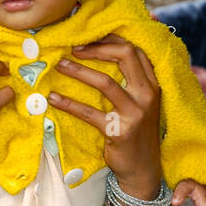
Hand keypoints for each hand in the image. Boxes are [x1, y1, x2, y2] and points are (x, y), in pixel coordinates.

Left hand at [47, 34, 161, 198]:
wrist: (143, 169)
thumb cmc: (137, 133)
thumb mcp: (141, 104)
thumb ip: (131, 81)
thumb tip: (105, 53)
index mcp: (152, 85)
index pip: (134, 50)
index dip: (111, 39)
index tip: (89, 37)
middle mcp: (147, 95)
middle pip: (124, 56)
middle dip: (96, 48)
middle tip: (73, 48)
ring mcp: (135, 113)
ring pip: (105, 83)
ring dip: (79, 71)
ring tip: (60, 66)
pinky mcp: (119, 131)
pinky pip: (89, 113)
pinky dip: (68, 104)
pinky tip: (53, 99)